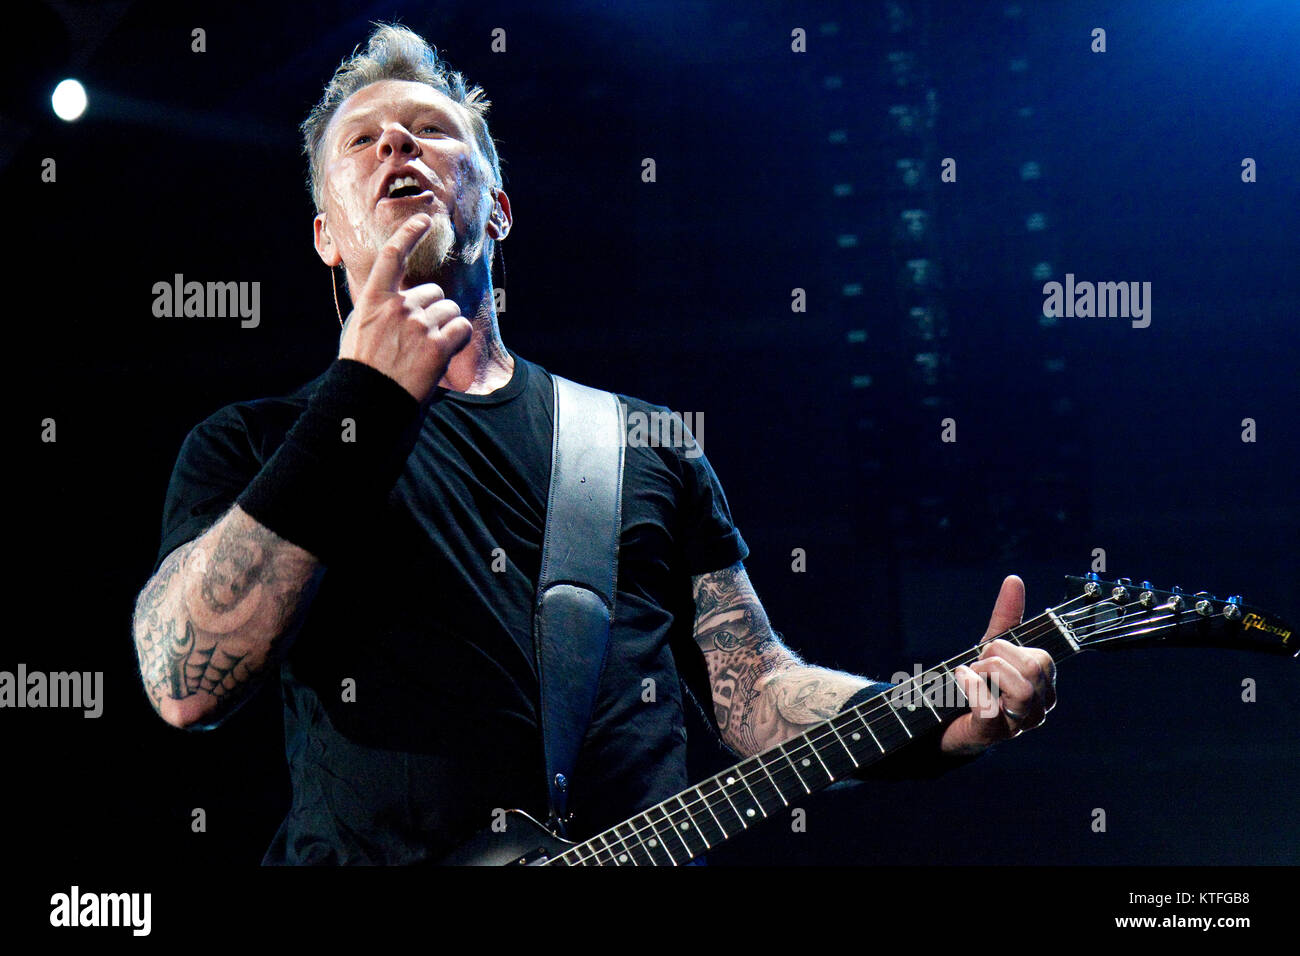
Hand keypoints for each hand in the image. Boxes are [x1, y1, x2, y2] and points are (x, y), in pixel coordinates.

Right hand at [338, 213, 472, 402]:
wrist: (368, 401)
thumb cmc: (363, 367)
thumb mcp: (358, 328)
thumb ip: (378, 307)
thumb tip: (396, 295)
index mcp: (374, 300)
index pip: (393, 256)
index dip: (409, 234)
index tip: (423, 219)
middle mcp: (397, 306)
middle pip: (434, 293)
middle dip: (433, 311)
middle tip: (418, 340)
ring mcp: (418, 325)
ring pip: (450, 310)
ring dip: (446, 327)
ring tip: (426, 351)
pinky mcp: (438, 346)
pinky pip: (462, 329)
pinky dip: (458, 340)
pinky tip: (443, 355)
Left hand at [940, 574, 1056, 754]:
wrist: (942, 721)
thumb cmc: (975, 684)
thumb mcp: (990, 648)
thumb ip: (1006, 617)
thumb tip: (1014, 579)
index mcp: (1043, 686)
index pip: (1042, 659)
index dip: (1009, 648)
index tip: (989, 653)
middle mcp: (1037, 709)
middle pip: (1035, 670)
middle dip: (998, 656)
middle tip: (978, 663)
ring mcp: (1017, 725)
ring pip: (1022, 691)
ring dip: (987, 672)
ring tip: (971, 674)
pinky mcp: (991, 734)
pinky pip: (990, 708)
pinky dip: (971, 686)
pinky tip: (961, 678)